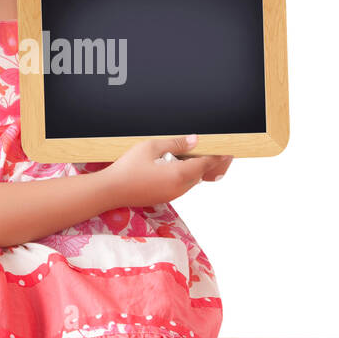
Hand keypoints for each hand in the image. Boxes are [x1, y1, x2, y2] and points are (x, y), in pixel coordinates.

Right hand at [102, 134, 232, 207]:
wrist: (111, 191)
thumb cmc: (127, 168)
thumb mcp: (151, 147)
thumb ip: (175, 143)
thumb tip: (194, 140)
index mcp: (179, 174)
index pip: (205, 163)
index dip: (217, 156)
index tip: (227, 151)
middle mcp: (179, 188)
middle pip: (201, 174)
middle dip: (209, 163)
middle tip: (217, 152)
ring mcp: (172, 195)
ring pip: (192, 181)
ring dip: (196, 169)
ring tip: (196, 156)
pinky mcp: (165, 197)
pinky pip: (182, 185)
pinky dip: (186, 176)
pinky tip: (178, 166)